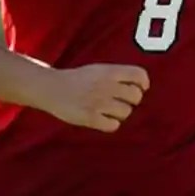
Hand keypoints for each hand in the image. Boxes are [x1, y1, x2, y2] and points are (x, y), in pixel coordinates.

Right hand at [35, 64, 149, 132]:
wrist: (51, 88)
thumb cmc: (77, 79)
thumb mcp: (98, 69)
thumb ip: (117, 75)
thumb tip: (139, 87)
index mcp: (109, 71)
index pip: (139, 75)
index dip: (143, 83)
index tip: (140, 88)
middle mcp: (106, 86)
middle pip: (136, 97)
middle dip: (131, 101)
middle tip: (121, 102)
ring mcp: (99, 102)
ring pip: (126, 112)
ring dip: (120, 113)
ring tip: (108, 110)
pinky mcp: (91, 118)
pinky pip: (114, 125)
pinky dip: (110, 124)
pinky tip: (102, 119)